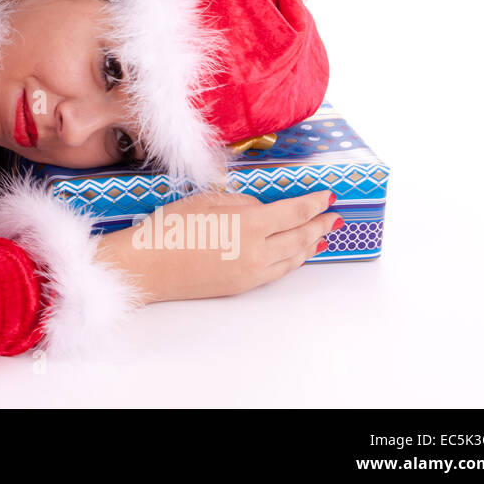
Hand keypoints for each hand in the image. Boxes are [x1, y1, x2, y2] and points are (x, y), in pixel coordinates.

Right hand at [94, 189, 340, 302]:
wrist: (149, 266)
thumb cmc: (170, 228)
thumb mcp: (207, 200)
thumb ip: (242, 202)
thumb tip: (261, 209)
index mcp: (250, 224)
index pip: (295, 212)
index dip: (315, 204)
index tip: (328, 197)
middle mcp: (258, 251)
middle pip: (301, 237)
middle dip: (320, 225)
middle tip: (334, 217)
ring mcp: (252, 272)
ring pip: (293, 258)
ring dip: (310, 244)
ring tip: (320, 236)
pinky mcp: (242, 285)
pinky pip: (278, 271)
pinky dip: (292, 260)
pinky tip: (294, 255)